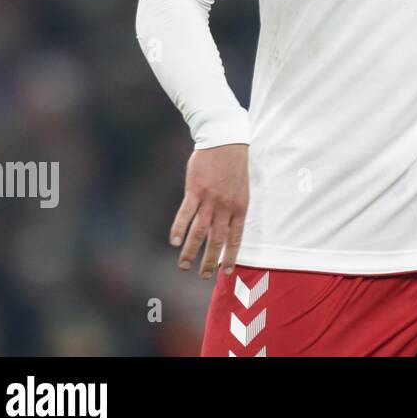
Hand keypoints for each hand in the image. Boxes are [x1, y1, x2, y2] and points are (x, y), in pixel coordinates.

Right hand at [170, 144, 248, 278]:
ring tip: (184, 266)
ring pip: (200, 231)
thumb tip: (229, 226)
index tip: (226, 271)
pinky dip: (179, 229)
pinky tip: (174, 243)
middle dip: (210, 260)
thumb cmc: (234, 165)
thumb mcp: (242, 187)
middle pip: (217, 239)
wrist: (225, 141)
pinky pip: (186, 214)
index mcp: (240, 207)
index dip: (230, 255)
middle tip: (203, 276)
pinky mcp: (195, 191)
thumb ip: (235, 207)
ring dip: (191, 251)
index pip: (236, 237)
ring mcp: (210, 199)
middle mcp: (226, 206)